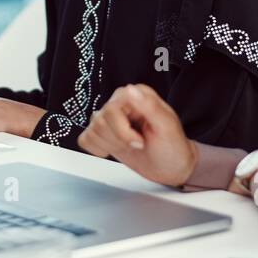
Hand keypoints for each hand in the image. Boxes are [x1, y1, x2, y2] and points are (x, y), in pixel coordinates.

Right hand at [79, 84, 196, 187]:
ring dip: (112, 145)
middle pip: (100, 120)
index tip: (140, 141)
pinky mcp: (102, 134)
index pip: (112, 108)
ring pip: (92, 130)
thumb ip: (149, 106)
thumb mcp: (166, 126)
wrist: (170, 168)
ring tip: (130, 147)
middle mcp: (120, 102)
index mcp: (136, 95)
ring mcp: (109, 118)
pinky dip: (97, 149)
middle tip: (139, 145)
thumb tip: (130, 90)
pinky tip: (114, 150)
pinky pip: (85, 139)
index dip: (122, 130)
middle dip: (119, 140)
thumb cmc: (172, 147)